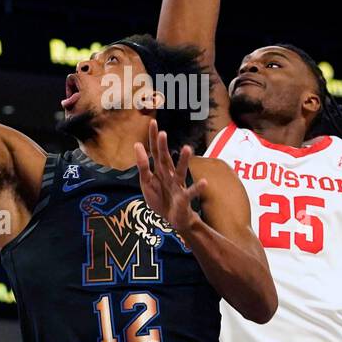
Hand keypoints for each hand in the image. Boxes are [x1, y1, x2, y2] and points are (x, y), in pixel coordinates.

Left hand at [134, 118, 206, 233]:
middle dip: (163, 148)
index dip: (153, 138)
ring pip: (180, 172)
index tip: (152, 122)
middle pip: (165, 159)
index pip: (155, 152)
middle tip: (163, 133)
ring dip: (183, 161)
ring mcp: (178, 186)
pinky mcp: (184, 199)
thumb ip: (143, 165)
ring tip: (187, 148)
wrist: (173, 219)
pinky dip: (197, 188)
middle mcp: (169, 175)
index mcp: (160, 170)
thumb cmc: (160, 199)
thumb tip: (137, 144)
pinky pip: (191, 193)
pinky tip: (204, 182)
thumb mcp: (147, 182)